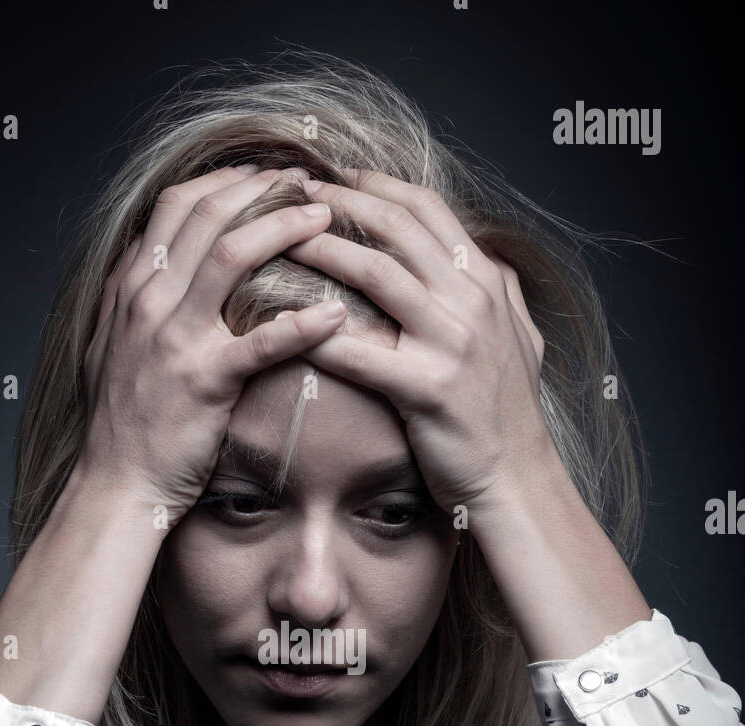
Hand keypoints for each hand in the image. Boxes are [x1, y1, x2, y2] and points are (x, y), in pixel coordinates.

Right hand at [78, 166, 346, 519]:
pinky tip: (337, 314)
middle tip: (308, 182)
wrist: (116, 484)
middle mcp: (149, 302)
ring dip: (283, 228)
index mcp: (132, 288)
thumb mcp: (110, 344)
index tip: (263, 173)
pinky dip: (302, 324)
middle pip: (209, 216)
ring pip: (231, 257)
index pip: (176, 206)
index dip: (224, 181)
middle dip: (263, 188)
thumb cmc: (123, 422)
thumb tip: (143, 253)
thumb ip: (127, 296)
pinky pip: (260, 342)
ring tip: (325, 221)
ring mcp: (174, 339)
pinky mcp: (205, 382)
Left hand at [283, 168, 555, 516]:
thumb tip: (491, 257)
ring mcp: (452, 342)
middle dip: (338, 203)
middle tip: (289, 192)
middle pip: (397, 228)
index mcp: (487, 281)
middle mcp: (473, 301)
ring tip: (277, 240)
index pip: (426, 209)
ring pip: (377, 274)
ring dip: (322, 250)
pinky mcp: (428, 388)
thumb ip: (503, 292)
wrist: (517, 478)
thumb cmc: (509, 413)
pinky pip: (360, 350)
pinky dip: (316, 332)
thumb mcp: (520, 337)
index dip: (375, 184)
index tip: (331, 175)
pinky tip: (279, 322)